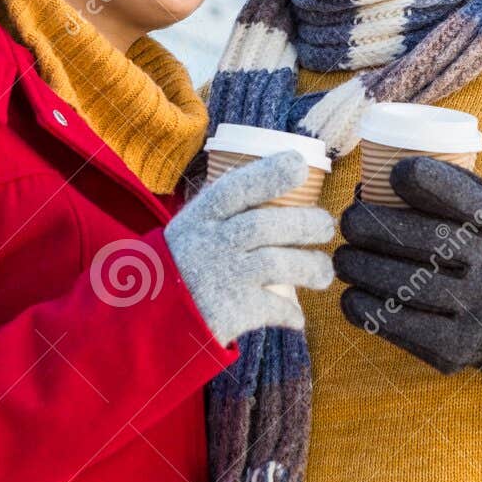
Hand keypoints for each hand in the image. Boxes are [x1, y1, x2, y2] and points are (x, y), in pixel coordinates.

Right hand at [164, 151, 335, 345]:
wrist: (155, 314)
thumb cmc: (186, 261)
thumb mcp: (195, 225)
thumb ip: (232, 207)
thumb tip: (286, 174)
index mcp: (202, 217)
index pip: (235, 188)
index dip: (268, 174)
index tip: (298, 166)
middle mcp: (211, 243)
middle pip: (264, 226)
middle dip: (304, 223)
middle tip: (326, 226)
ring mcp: (221, 278)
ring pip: (275, 264)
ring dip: (309, 267)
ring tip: (323, 272)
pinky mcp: (229, 312)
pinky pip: (272, 308)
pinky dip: (291, 312)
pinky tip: (297, 315)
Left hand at [334, 156, 481, 372]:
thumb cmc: (476, 243)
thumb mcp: (478, 207)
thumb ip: (442, 187)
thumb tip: (374, 177)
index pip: (462, 196)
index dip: (425, 179)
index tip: (393, 175)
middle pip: (425, 240)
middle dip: (373, 226)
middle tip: (347, 222)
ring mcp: (476, 308)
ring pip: (406, 285)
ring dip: (360, 268)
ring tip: (343, 259)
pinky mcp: (455, 347)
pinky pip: (400, 326)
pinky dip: (365, 309)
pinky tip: (351, 296)